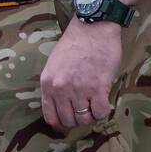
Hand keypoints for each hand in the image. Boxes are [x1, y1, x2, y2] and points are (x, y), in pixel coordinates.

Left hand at [39, 16, 122, 130]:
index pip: (50, 116)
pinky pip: (101, 113)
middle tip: (84, 110)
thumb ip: (55, 85)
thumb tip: (61, 106)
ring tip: (93, 103)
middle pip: (68, 120)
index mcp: (47, 83)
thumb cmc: (74, 43)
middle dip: (77, 119)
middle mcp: (61, 89)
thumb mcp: (54, 64)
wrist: (92, 28)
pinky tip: (103, 101)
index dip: (60, 123)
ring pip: (84, 119)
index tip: (67, 122)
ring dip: (90, 115)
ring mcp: (79, 90)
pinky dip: (103, 111)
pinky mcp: (98, 88)